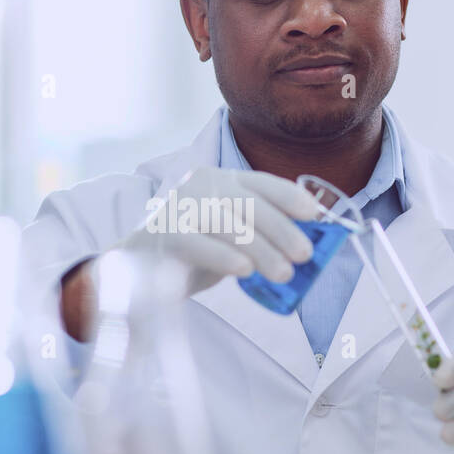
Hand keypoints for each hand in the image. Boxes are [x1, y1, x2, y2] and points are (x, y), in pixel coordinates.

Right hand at [113, 167, 318, 296]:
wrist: (140, 265)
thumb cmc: (196, 249)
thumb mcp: (232, 234)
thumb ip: (260, 232)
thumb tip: (305, 245)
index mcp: (222, 180)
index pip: (261, 182)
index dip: (289, 196)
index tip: (314, 214)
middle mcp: (202, 186)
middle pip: (250, 205)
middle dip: (282, 231)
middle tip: (304, 256)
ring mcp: (181, 207)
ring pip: (230, 226)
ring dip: (262, 250)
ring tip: (283, 274)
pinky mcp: (164, 234)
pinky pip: (199, 244)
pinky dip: (224, 257)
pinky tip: (244, 271)